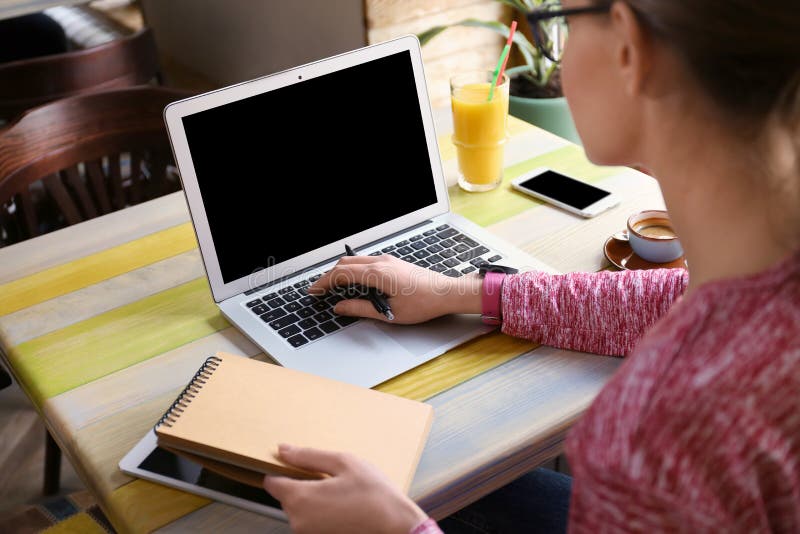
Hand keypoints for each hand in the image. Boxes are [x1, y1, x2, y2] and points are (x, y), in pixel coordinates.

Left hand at [263, 444, 427, 533]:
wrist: (395, 526)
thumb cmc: (373, 493)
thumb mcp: (343, 463)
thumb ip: (308, 456)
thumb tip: (282, 450)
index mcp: (300, 498)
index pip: (271, 482)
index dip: (282, 469)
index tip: (299, 464)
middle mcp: (297, 521)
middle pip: (285, 495)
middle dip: (301, 483)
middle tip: (330, 476)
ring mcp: (308, 533)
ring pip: (299, 507)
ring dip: (312, 497)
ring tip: (340, 490)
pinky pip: (311, 519)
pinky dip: (321, 510)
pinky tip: (342, 504)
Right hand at [309, 254, 481, 323]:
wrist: (446, 293)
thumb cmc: (423, 303)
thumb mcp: (389, 312)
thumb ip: (360, 309)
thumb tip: (340, 307)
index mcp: (377, 273)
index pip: (341, 274)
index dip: (324, 282)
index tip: (314, 290)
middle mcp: (381, 262)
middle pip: (345, 263)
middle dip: (329, 275)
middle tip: (320, 289)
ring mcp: (387, 260)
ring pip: (355, 260)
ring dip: (341, 271)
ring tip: (333, 286)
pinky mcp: (392, 262)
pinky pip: (366, 261)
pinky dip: (353, 270)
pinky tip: (353, 282)